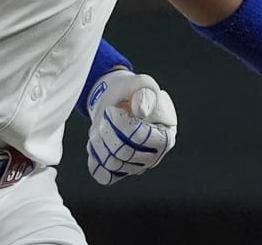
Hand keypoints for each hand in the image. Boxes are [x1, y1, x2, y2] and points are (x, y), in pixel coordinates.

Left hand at [85, 69, 177, 184]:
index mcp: (165, 136)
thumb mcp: (141, 85)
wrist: (117, 100)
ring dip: (99, 142)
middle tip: (104, 115)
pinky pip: (104, 175)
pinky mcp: (120, 172)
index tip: (112, 110)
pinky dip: (95, 159)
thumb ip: (144, 95)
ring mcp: (136, 167)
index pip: (141, 138)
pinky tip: (96, 142)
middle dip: (108, 131)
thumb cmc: (131, 91)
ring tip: (100, 124)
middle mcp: (154, 156)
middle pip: (125, 153)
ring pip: (112, 164)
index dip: (122, 125)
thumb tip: (142, 113)